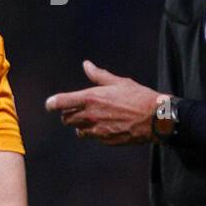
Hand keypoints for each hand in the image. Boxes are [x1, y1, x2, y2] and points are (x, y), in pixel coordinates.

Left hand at [46, 59, 160, 144]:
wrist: (155, 118)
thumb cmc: (138, 97)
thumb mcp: (118, 82)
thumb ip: (98, 75)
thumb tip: (86, 65)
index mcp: (90, 98)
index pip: (60, 103)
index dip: (52, 104)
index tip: (50, 104)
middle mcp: (90, 115)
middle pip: (66, 119)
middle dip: (68, 114)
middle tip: (76, 110)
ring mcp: (97, 130)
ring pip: (78, 130)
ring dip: (80, 125)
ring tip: (92, 118)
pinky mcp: (106, 140)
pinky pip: (93, 137)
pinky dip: (94, 132)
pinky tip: (106, 125)